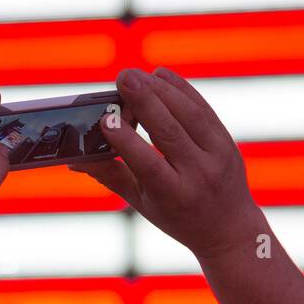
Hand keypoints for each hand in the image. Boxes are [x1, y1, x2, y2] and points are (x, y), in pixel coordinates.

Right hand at [72, 66, 264, 259]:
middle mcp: (199, 174)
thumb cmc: (177, 216)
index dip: (126, 141)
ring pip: (188, 113)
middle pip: (169, 131)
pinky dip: (180, 89)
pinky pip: (202, 107)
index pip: (148, 164)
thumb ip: (111, 177)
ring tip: (136, 75)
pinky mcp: (226, 140)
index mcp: (173, 196)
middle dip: (144, 101)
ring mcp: (217, 155)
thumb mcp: (142, 203)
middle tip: (122, 77)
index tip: (105, 119)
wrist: (229, 228)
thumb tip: (75, 160)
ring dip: (161, 89)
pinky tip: (159, 75)